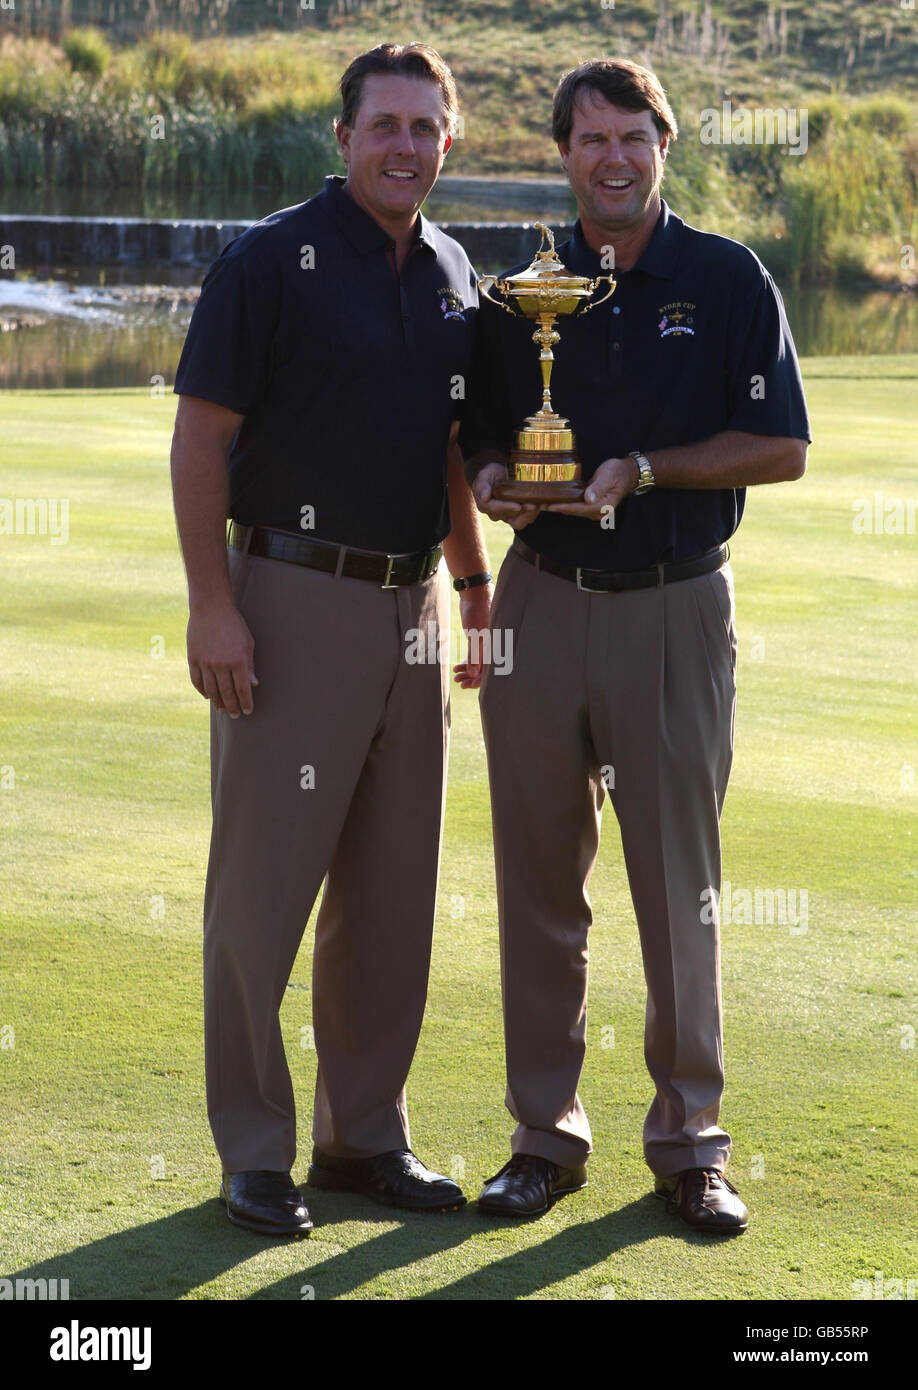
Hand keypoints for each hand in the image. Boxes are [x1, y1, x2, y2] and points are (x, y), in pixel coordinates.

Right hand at [187, 602, 257, 716]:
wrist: (210, 608)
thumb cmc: (234, 625)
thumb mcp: (247, 643)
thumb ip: (249, 665)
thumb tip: (253, 685)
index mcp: (238, 660)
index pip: (243, 689)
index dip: (246, 703)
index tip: (248, 711)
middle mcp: (221, 664)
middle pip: (227, 693)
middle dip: (233, 707)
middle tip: (236, 715)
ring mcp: (205, 662)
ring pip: (211, 690)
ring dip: (218, 703)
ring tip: (222, 709)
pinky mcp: (193, 659)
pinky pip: (197, 681)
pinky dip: (202, 691)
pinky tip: (208, 696)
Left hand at [453, 584, 491, 688]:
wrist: (475, 594)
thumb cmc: (478, 611)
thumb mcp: (475, 634)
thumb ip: (475, 655)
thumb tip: (474, 674)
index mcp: (495, 646)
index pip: (490, 669)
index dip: (479, 680)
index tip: (467, 684)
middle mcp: (492, 646)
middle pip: (484, 669)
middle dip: (472, 677)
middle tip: (459, 682)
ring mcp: (485, 643)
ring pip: (478, 663)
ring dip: (468, 671)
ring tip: (456, 676)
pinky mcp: (478, 638)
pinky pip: (474, 655)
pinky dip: (467, 662)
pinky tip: (457, 667)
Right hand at [472, 462, 541, 530]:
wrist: (499, 476)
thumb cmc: (491, 475)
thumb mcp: (484, 475)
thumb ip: (482, 485)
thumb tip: (485, 497)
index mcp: (485, 505)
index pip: (496, 508)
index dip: (507, 507)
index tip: (518, 506)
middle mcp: (496, 514)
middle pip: (510, 515)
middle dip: (522, 511)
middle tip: (533, 505)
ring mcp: (507, 517)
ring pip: (519, 521)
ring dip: (529, 514)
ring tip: (538, 506)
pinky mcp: (518, 517)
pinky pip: (525, 520)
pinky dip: (534, 515)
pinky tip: (541, 506)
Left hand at [545, 455, 639, 520]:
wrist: (627, 473)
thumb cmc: (618, 472)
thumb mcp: (609, 476)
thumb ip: (599, 487)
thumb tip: (588, 498)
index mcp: (603, 506)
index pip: (579, 508)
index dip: (564, 507)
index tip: (549, 506)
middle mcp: (598, 512)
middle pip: (573, 512)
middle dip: (556, 509)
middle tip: (538, 505)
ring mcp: (594, 511)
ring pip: (572, 511)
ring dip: (558, 507)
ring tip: (540, 504)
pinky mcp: (590, 506)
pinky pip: (575, 507)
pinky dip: (563, 504)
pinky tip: (552, 501)